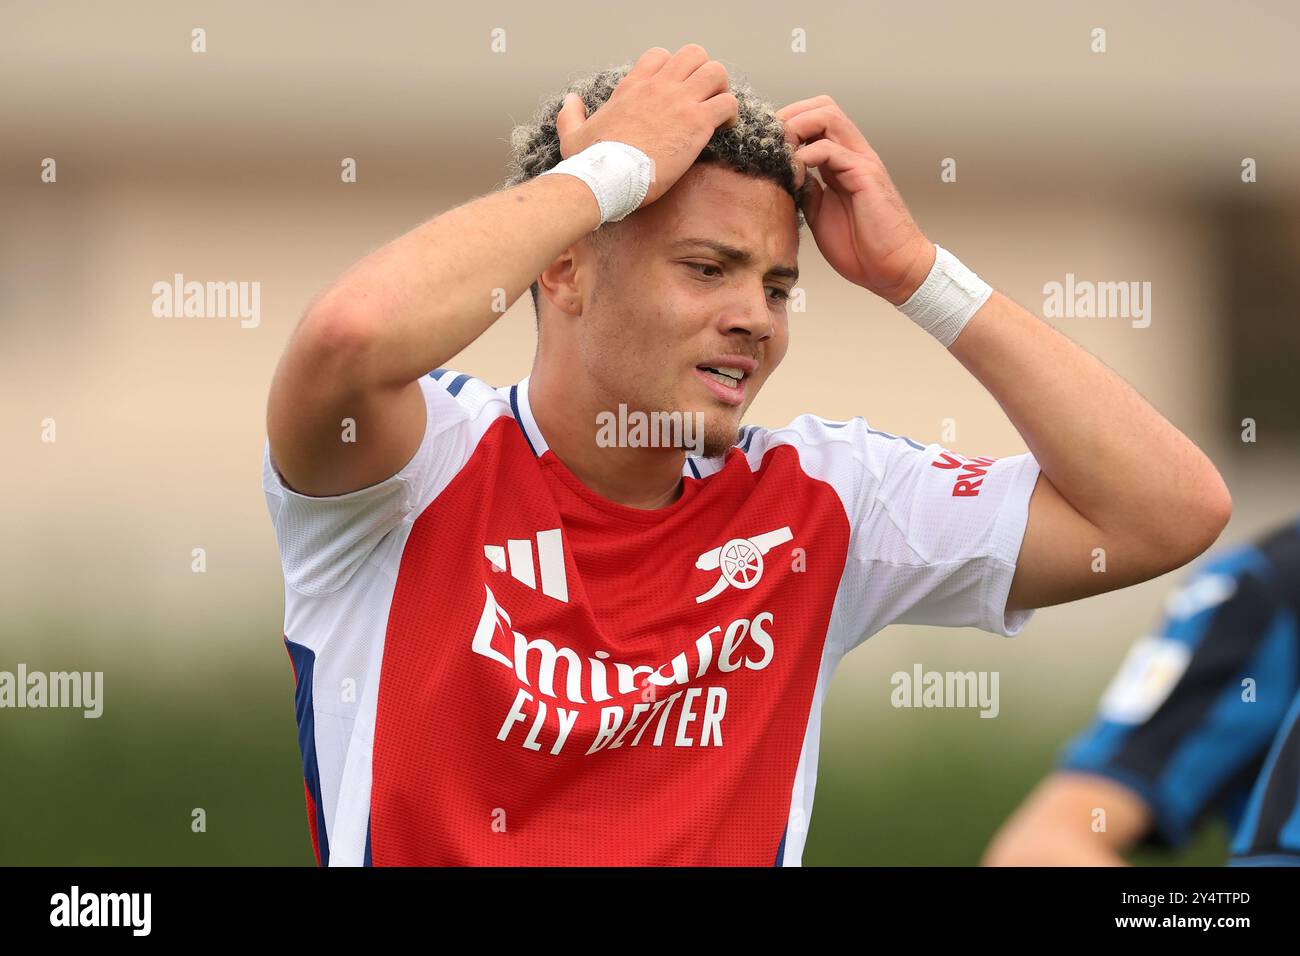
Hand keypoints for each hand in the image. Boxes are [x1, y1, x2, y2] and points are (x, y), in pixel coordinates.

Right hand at [554, 44, 738, 209]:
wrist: (607, 178)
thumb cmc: (591, 162)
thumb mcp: (573, 134)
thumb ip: (572, 114)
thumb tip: (570, 100)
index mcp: (633, 87)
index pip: (660, 56)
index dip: (673, 70)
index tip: (674, 93)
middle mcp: (658, 87)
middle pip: (693, 55)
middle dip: (703, 73)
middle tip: (703, 98)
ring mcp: (679, 102)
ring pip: (716, 72)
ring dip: (721, 89)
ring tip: (718, 112)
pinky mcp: (696, 122)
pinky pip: (727, 103)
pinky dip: (731, 114)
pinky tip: (723, 130)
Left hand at [778, 95, 934, 304]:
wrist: (891, 268)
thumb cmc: (861, 246)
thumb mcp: (821, 214)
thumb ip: (807, 191)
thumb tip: (787, 177)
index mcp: (843, 161)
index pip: (816, 118)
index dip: (789, 123)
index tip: (768, 145)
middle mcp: (854, 154)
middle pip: (822, 106)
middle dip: (790, 116)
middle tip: (771, 143)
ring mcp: (861, 161)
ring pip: (828, 116)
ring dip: (797, 128)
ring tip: (782, 154)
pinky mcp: (865, 176)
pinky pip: (831, 150)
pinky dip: (806, 157)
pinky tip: (795, 178)